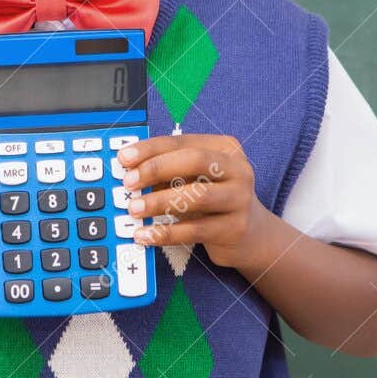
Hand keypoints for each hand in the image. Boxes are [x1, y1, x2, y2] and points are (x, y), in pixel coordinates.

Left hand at [118, 134, 272, 271]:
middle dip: (157, 169)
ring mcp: (240, 199)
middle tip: (129, 182)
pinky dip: (166, 233)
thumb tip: (129, 171)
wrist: (252, 235)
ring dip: (159, 202)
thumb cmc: (214, 200)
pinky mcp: (235, 229)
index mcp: (225, 148)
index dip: (151, 149)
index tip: (124, 158)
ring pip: (196, 196)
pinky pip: (195, 230)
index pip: (182, 141)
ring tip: (134, 209)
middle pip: (195, 161)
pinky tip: (145, 235)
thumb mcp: (196, 179)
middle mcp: (238, 169)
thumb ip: (168, 172)